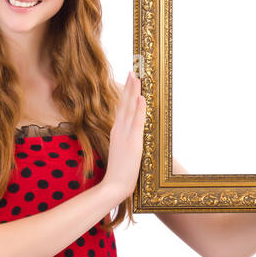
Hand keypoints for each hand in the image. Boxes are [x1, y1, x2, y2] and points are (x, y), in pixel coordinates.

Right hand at [103, 69, 146, 200]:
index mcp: (116, 132)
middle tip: (133, 70)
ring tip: (137, 77)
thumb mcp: (121, 151)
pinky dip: (139, 109)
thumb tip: (130, 135)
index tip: (129, 81)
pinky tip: (141, 97)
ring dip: (133, 92)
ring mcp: (125, 135)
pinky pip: (137, 122)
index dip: (125, 94)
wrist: (114, 186)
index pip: (121, 108)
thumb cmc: (119, 172)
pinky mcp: (132, 142)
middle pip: (124, 104)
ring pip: (129, 109)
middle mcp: (119, 130)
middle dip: (129, 87)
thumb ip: (124, 141)